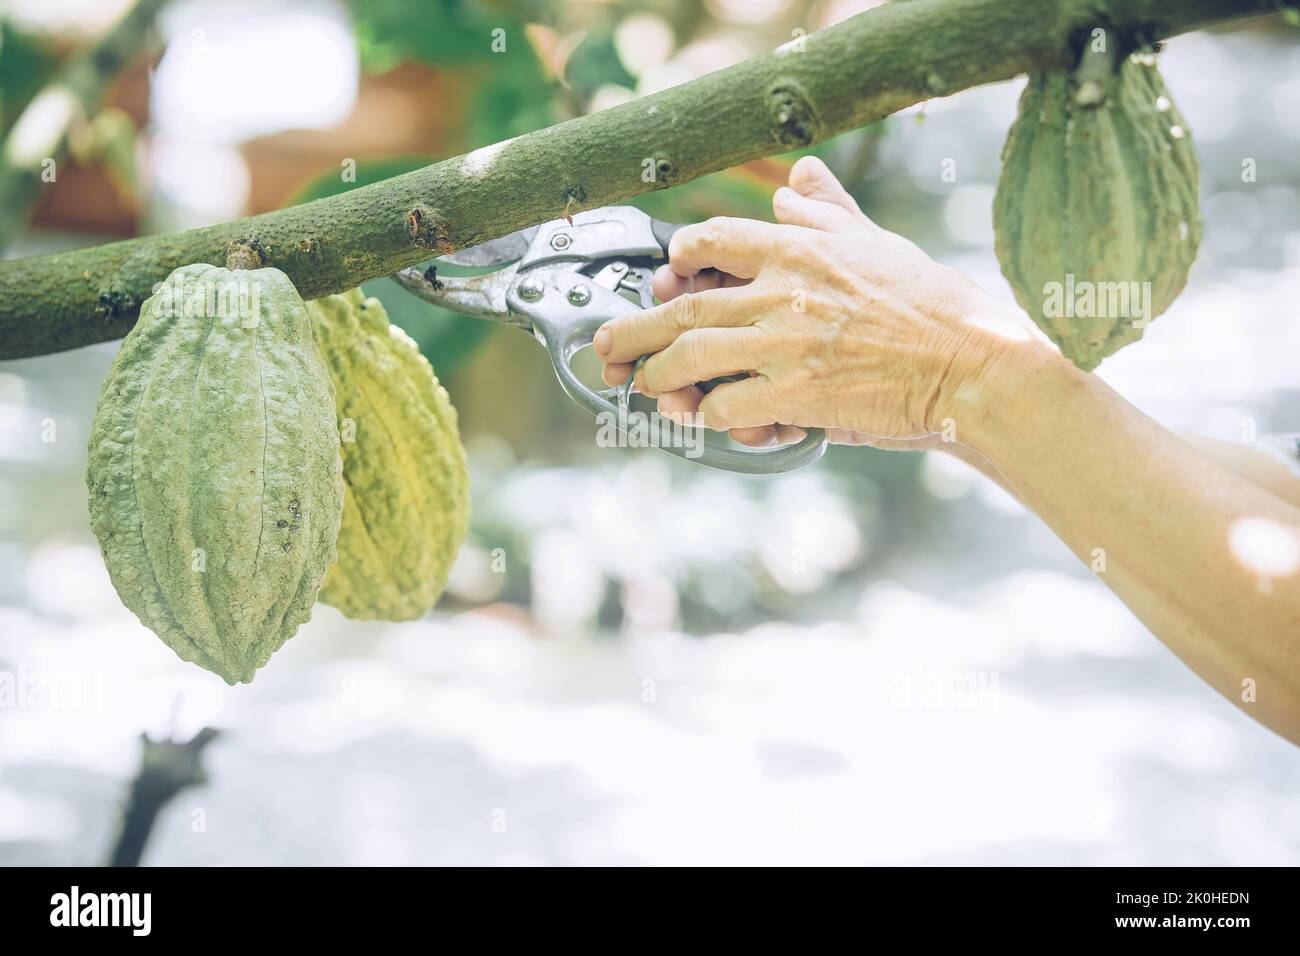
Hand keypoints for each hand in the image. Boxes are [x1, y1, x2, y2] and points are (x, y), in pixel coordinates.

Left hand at [595, 156, 1042, 447]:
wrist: (971, 364)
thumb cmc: (932, 306)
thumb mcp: (877, 242)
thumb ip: (828, 211)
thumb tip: (798, 181)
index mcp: (797, 250)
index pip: (712, 240)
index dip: (678, 258)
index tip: (666, 273)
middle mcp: (780, 293)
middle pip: (683, 308)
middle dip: (633, 329)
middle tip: (606, 346)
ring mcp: (783, 347)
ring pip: (691, 358)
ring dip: (659, 376)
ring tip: (644, 387)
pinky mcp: (795, 396)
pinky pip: (728, 407)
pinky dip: (711, 416)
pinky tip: (707, 420)